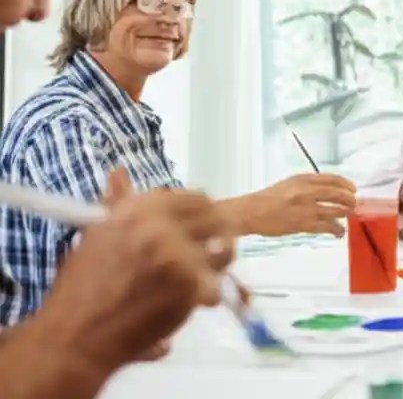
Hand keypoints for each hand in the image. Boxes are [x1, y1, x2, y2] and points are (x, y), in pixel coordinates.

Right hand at [34, 188, 234, 373]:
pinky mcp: (187, 286)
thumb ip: (118, 204)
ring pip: (223, 250)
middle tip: (213, 251)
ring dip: (218, 263)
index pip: (196, 198)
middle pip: (216, 219)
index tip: (206, 227)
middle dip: (220, 235)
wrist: (75, 334)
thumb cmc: (83, 287)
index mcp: (138, 209)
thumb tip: (119, 171)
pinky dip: (211, 293)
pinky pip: (217, 284)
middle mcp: (159, 226)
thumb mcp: (98, 235)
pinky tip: (198, 299)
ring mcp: (176, 255)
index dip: (205, 213)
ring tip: (205, 275)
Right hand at [236, 173, 356, 236]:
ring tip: (348, 217)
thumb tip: (329, 191)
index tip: (353, 188)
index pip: (331, 179)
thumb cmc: (267, 198)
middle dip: (349, 199)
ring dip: (345, 214)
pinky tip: (339, 232)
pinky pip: (325, 226)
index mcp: (302, 179)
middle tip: (354, 204)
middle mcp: (306, 191)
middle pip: (337, 194)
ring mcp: (305, 208)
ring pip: (334, 210)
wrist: (250, 212)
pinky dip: (335, 229)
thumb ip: (307, 185)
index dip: (345, 184)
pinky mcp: (302, 224)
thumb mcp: (288, 184)